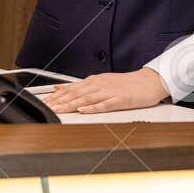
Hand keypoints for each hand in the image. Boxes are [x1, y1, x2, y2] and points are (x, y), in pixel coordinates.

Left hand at [45, 68, 168, 114]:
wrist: (149, 81)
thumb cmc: (126, 84)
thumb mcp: (100, 81)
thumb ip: (80, 86)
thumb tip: (59, 87)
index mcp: (93, 81)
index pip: (70, 88)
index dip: (56, 96)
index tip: (44, 102)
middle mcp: (99, 85)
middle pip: (76, 93)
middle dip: (59, 101)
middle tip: (47, 107)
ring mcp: (110, 92)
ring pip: (87, 98)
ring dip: (71, 104)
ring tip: (59, 110)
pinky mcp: (120, 99)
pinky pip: (105, 104)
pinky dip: (93, 107)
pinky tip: (83, 110)